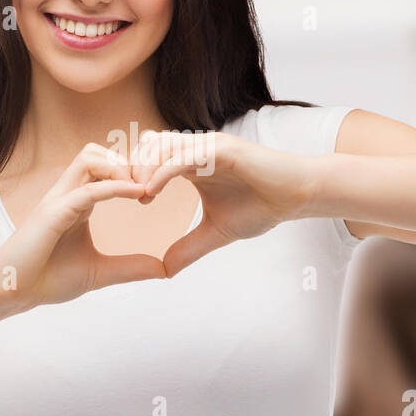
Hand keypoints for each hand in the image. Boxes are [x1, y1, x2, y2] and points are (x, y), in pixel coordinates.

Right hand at [0, 143, 165, 307]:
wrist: (12, 291)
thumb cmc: (47, 278)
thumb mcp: (99, 272)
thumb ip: (129, 268)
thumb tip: (162, 271)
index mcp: (78, 201)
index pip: (104, 167)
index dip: (131, 170)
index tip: (155, 190)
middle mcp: (68, 193)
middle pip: (97, 152)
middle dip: (127, 160)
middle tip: (150, 185)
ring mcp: (59, 199)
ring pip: (90, 157)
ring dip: (120, 167)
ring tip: (142, 189)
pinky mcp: (53, 212)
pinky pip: (88, 189)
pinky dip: (114, 187)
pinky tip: (138, 194)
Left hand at [129, 129, 313, 275]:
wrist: (296, 195)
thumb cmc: (262, 206)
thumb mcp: (217, 232)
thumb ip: (190, 247)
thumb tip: (166, 270)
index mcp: (192, 162)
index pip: (149, 156)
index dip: (131, 174)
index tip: (119, 200)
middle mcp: (196, 148)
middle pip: (147, 144)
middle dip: (129, 167)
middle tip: (120, 195)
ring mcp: (208, 146)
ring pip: (160, 145)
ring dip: (142, 167)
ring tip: (135, 195)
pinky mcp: (223, 150)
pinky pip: (183, 156)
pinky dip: (162, 171)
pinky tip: (150, 192)